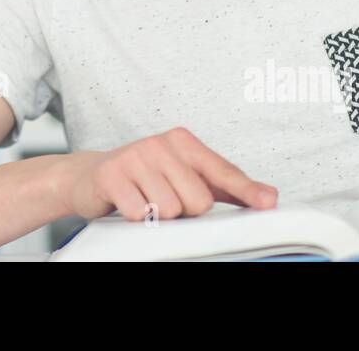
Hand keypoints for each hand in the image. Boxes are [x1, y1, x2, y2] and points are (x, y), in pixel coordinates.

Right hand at [62, 126, 278, 221]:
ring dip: (159, 215)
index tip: (268, 203)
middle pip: (198, 201)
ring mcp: (135, 156)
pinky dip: (137, 216)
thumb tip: (267, 197)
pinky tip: (128, 201)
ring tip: (145, 199)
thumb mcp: (185, 175)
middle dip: (184, 210)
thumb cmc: (144, 177)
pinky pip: (141, 213)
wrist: (90, 175)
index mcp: (183, 141)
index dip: (247, 190)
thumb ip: (225, 186)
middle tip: (164, 198)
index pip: (222, 171)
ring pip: (171, 210)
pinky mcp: (112, 174)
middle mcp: (161, 144)